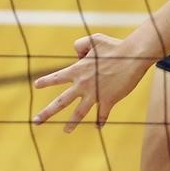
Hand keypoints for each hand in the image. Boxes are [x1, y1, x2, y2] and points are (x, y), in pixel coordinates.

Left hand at [32, 33, 153, 131]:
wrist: (133, 56)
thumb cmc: (114, 46)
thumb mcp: (94, 39)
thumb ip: (80, 46)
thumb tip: (77, 57)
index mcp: (78, 70)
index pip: (57, 77)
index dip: (46, 81)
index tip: (36, 85)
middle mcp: (83, 84)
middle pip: (61, 102)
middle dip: (47, 113)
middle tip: (36, 121)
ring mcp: (95, 94)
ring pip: (79, 113)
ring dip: (71, 123)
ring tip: (65, 131)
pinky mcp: (109, 100)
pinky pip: (102, 114)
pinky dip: (100, 121)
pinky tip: (98, 127)